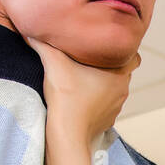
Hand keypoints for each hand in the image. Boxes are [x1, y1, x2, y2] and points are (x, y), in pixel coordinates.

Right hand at [25, 34, 140, 146]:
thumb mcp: (53, 63)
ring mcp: (117, 107)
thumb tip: (30, 30)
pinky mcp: (108, 121)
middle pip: (123, 72)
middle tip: (93, 59)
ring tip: (86, 79)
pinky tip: (83, 98)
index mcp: (119, 73)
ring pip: (115, 90)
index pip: (134, 56)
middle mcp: (122, 90)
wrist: (68, 134)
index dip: (123, 50)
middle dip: (111, 66)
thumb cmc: (66, 96)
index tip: (108, 47)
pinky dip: (99, 101)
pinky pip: (106, 106)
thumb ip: (43, 44)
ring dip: (104, 84)